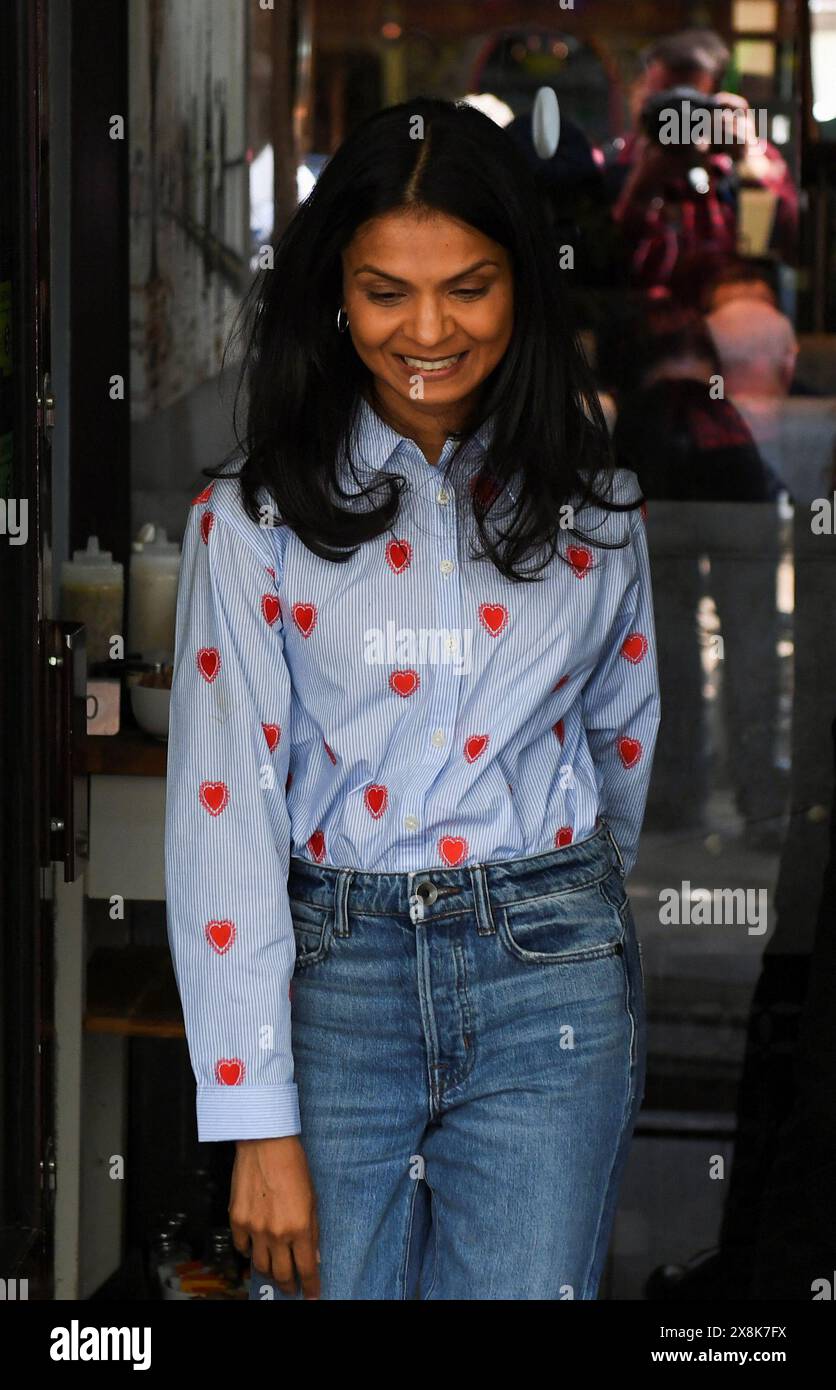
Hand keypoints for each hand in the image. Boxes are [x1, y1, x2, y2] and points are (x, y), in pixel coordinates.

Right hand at [230, 1136, 320, 1298]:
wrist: (265, 1143)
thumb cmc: (292, 1164)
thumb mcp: (312, 1198)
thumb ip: (312, 1230)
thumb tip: (313, 1256)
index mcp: (299, 1227)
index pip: (306, 1268)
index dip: (310, 1285)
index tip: (312, 1294)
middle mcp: (276, 1233)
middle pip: (281, 1274)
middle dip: (288, 1285)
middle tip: (292, 1287)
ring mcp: (254, 1228)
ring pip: (260, 1265)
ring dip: (269, 1271)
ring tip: (274, 1269)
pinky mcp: (237, 1220)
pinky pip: (242, 1247)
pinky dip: (249, 1252)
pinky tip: (255, 1248)